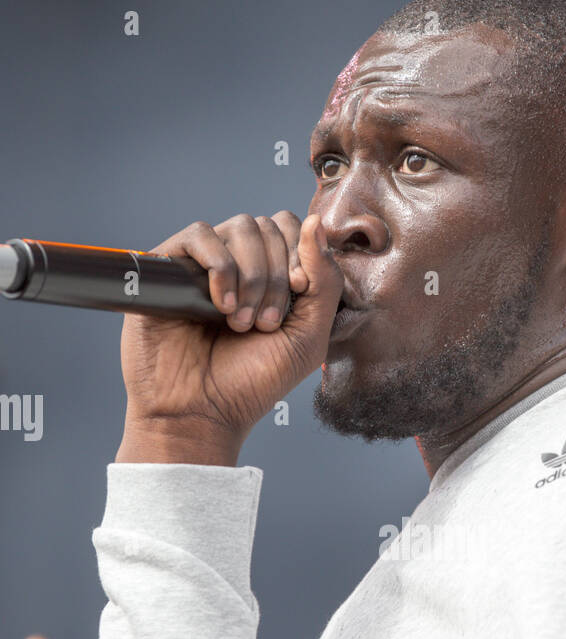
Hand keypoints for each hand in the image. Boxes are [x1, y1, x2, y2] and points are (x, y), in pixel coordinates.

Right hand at [117, 211, 343, 461]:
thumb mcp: (309, 336)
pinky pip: (199, 235)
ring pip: (239, 227)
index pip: (293, 229)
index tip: (299, 292)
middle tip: (266, 323)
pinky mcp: (168, 269)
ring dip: (252, 275)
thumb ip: (324, 282)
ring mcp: (202, 265)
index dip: (302, 252)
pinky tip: (221, 304)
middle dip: (275, 275)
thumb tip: (317, 224)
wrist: (201, 413)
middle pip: (268, 226)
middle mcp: (237, 265)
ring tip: (240, 321)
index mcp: (271, 277)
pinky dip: (219, 264)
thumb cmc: (253, 383)